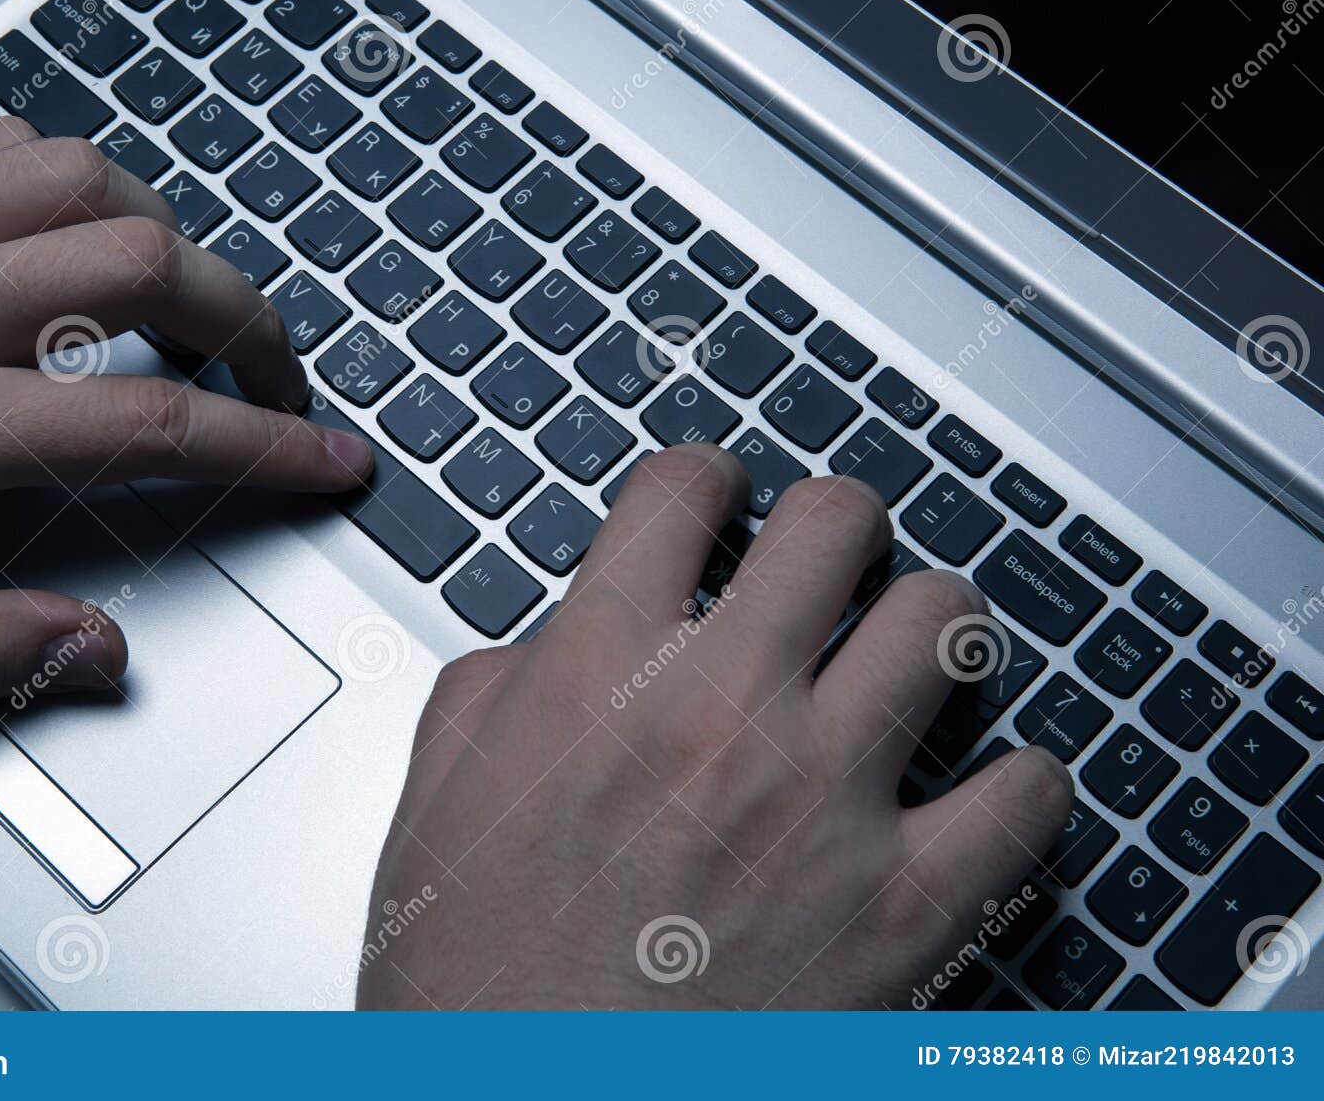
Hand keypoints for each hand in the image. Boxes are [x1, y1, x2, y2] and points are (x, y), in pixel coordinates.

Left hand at [0, 118, 369, 702]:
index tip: (329, 459)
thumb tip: (94, 649)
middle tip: (278, 383)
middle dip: (253, 330)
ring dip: (174, 244)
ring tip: (193, 305)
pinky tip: (83, 231)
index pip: (149, 429)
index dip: (268, 447)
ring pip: (93, 186)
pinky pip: (6, 145)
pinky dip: (81, 184)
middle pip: (152, 277)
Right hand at [358, 445, 1070, 1008]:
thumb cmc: (475, 985)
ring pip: (945, 620)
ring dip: (932, 623)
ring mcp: (823, 800)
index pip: (680, 487)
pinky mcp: (903, 907)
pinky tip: (987, 791)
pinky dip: (1020, 784)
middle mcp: (719, 711)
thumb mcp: (437, 802)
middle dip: (835, 524)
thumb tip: (559, 637)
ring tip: (913, 650)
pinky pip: (1026, 797)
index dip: (705, 477)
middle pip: (835, 521)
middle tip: (831, 557)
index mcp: (597, 673)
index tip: (718, 498)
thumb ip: (500, 684)